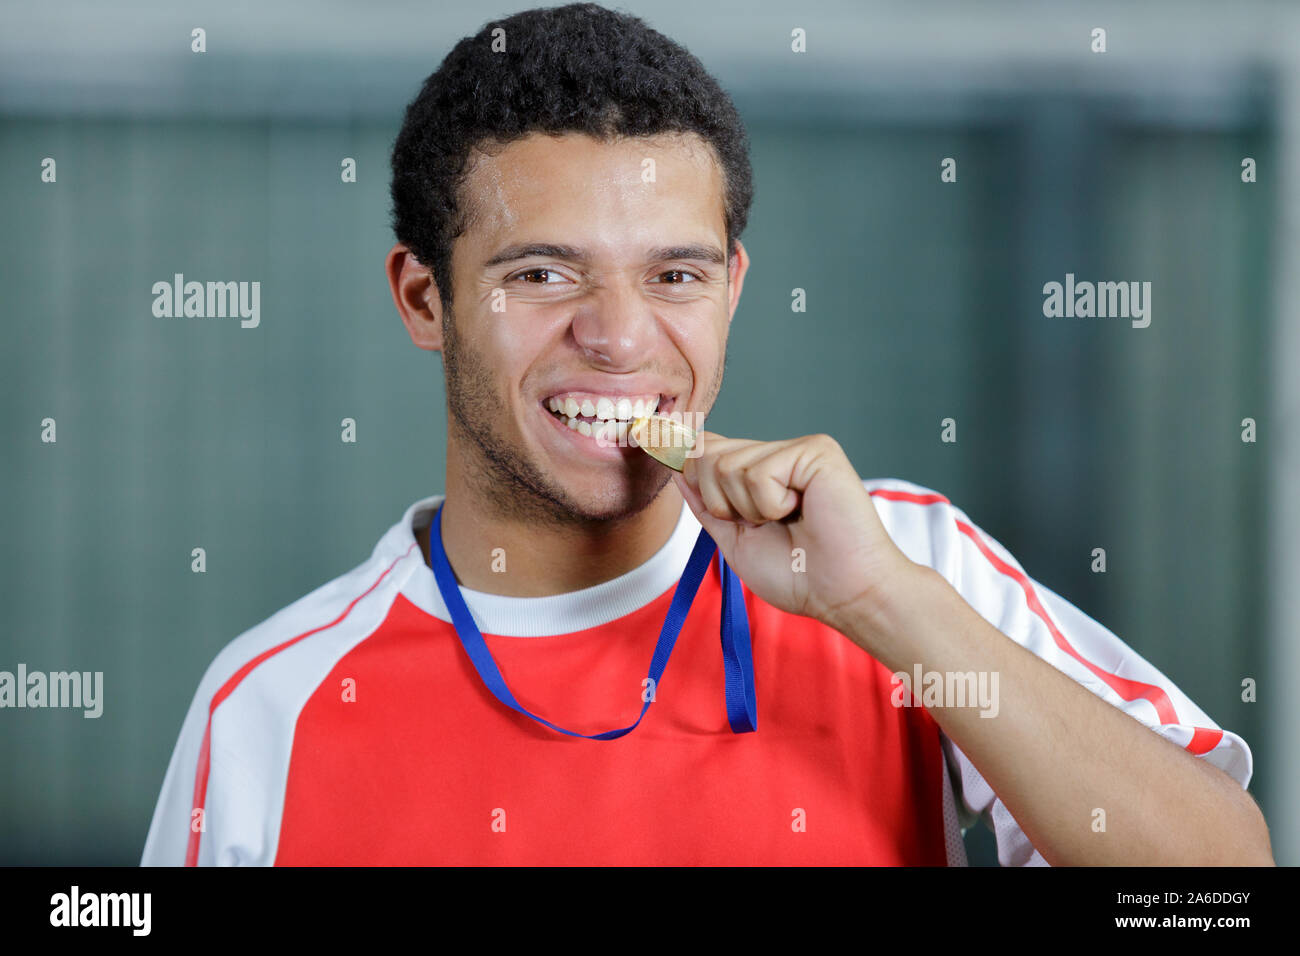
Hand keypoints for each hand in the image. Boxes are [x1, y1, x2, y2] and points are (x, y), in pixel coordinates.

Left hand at [672, 431, 915, 642]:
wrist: (842, 594)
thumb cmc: (798, 575)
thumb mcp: (734, 538)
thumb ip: (705, 502)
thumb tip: (673, 465)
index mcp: (760, 472)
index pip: (705, 447)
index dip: (681, 457)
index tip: (651, 442)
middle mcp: (778, 453)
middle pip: (706, 455)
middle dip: (720, 502)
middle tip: (763, 525)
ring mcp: (797, 448)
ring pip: (727, 465)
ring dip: (748, 509)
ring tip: (785, 521)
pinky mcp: (815, 451)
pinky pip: (758, 472)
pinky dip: (771, 506)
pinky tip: (800, 512)